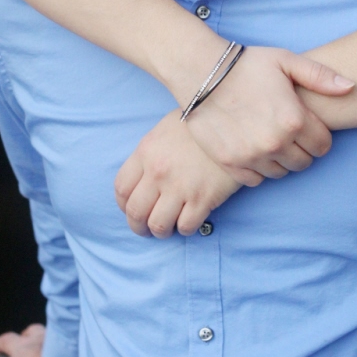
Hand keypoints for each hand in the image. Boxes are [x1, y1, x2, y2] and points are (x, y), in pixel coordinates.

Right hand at [0, 325, 67, 356]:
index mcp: (22, 345)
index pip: (7, 339)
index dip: (1, 343)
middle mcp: (40, 337)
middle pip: (32, 331)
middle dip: (26, 335)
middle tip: (24, 341)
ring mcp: (59, 339)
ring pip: (50, 334)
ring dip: (47, 339)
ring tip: (47, 347)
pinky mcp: (76, 346)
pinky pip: (70, 341)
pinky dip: (67, 345)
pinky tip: (68, 353)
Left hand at [115, 110, 241, 237]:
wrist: (235, 124)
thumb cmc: (200, 125)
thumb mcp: (166, 129)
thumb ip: (150, 153)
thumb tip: (142, 177)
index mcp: (146, 152)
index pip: (121, 189)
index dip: (123, 205)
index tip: (131, 209)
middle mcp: (158, 172)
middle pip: (135, 212)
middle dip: (138, 226)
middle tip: (146, 228)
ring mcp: (180, 187)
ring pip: (158, 225)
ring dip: (160, 232)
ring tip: (168, 228)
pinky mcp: (203, 198)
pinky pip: (186, 226)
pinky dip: (185, 229)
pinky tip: (190, 220)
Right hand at [181, 46, 353, 184]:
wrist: (201, 72)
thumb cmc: (246, 64)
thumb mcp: (287, 62)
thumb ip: (321, 76)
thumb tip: (350, 88)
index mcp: (294, 119)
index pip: (323, 146)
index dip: (319, 136)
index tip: (307, 126)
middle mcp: (275, 142)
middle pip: (304, 162)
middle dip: (302, 149)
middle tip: (290, 133)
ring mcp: (252, 156)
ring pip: (281, 173)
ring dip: (280, 160)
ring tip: (271, 139)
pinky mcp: (231, 163)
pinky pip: (256, 180)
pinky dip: (258, 169)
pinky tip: (254, 149)